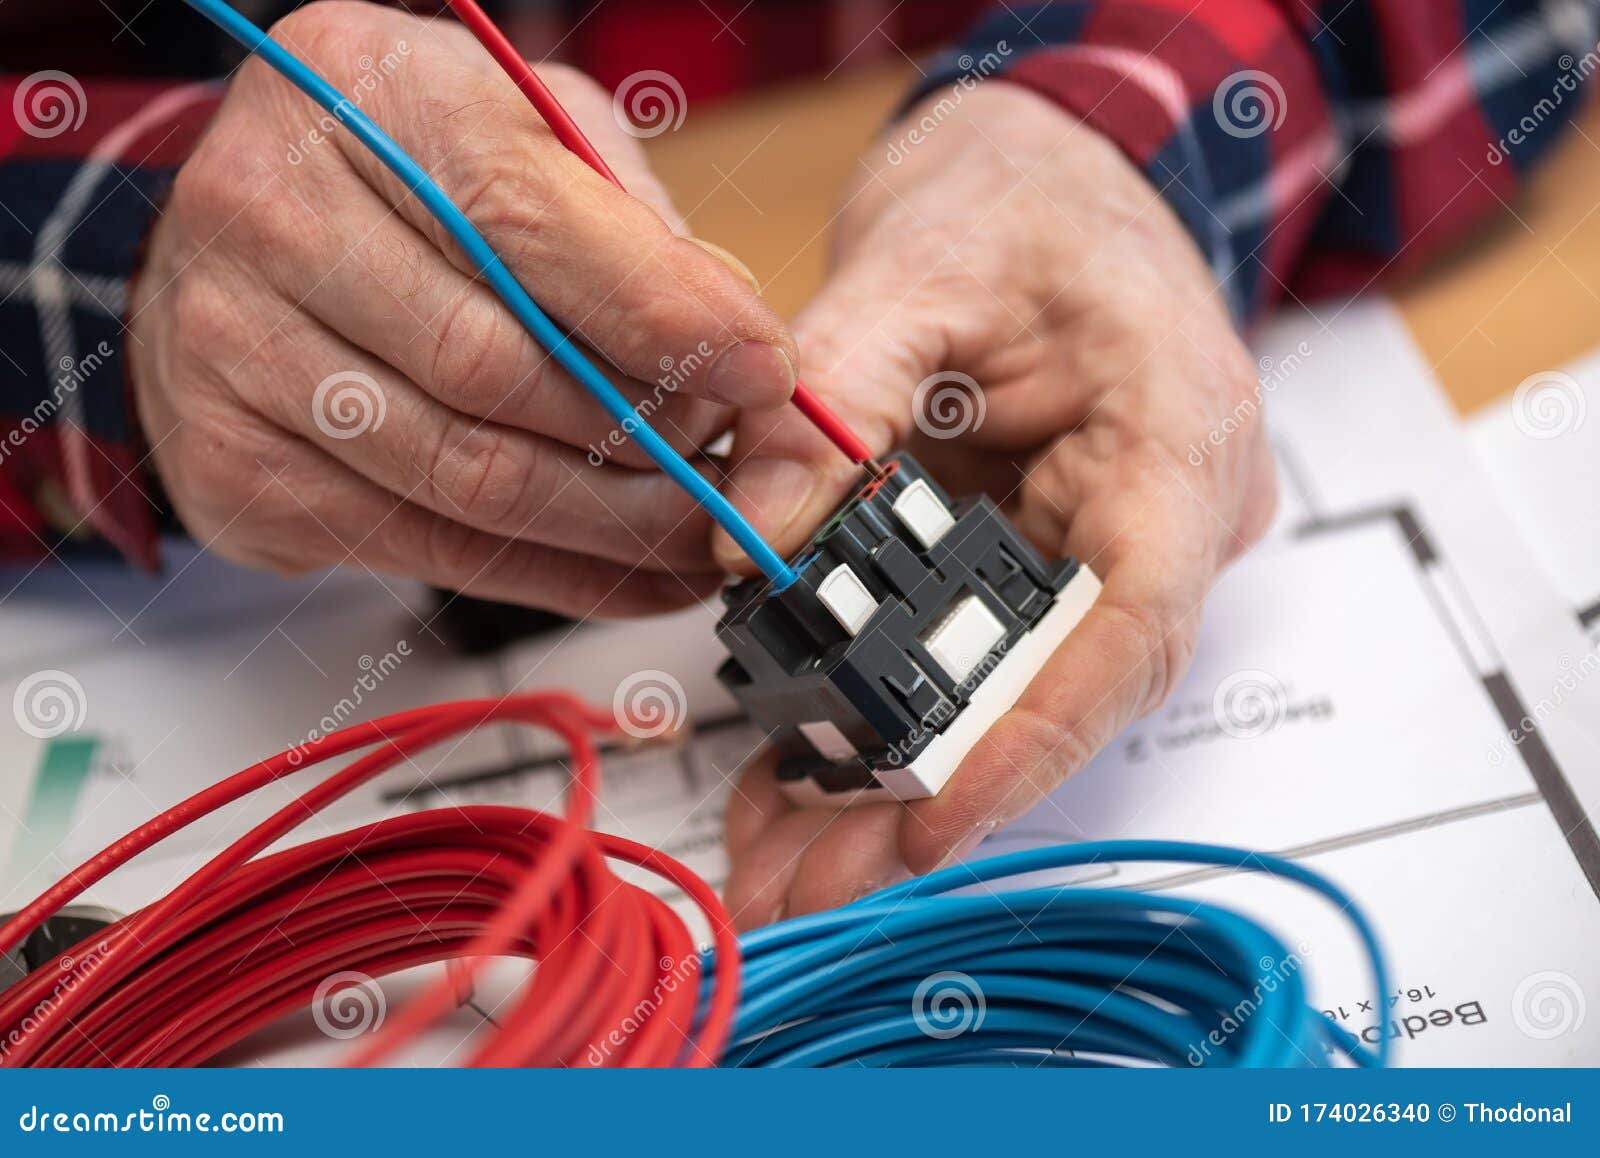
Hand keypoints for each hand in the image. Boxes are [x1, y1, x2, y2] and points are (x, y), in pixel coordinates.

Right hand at [129, 0, 795, 616]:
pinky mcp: (238, 468)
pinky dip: (559, 578)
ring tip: (703, 529)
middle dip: (649, 439)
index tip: (763, 375)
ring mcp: (231, 351)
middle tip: (734, 468)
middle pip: (499, 371)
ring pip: (472, 479)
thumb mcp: (527, 136)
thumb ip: (627, 225)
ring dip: (617, 526)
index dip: (664, 315)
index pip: (528, 223)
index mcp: (359, 91)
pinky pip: (434, 551)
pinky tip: (636, 573)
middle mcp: (267, 214)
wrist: (247, 240)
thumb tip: (738, 352)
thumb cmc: (413, 176)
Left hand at [716, 84, 1276, 925]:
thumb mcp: (918, 264)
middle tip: (801, 884)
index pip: (1129, 625)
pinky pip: (962, 663)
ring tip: (776, 862)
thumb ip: (834, 395)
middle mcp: (1151, 522)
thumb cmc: (1020, 200)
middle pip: (1055, 697)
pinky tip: (792, 782)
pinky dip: (876, 723)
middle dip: (924, 800)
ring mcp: (1092, 554)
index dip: (1033, 740)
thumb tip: (752, 541)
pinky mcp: (1026, 563)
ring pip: (1002, 703)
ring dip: (887, 785)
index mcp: (1175, 438)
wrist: (1046, 177)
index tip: (927, 819)